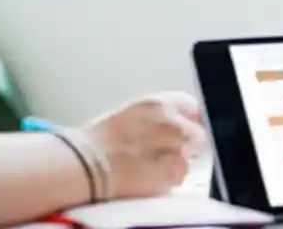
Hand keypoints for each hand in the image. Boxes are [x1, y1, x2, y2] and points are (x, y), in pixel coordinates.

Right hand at [84, 91, 207, 198]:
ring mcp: (176, 145)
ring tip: (149, 166)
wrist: (85, 165)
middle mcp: (171, 120)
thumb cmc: (99, 142)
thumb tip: (179, 122)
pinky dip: (169, 178)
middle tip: (165, 152)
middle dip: (187, 143)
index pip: (192, 106)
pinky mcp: (174, 170)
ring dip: (176, 162)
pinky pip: (180, 175)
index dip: (191, 119)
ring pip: (190, 156)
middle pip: (197, 132)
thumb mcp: (132, 114)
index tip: (190, 128)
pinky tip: (148, 176)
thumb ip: (159, 116)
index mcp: (158, 103)